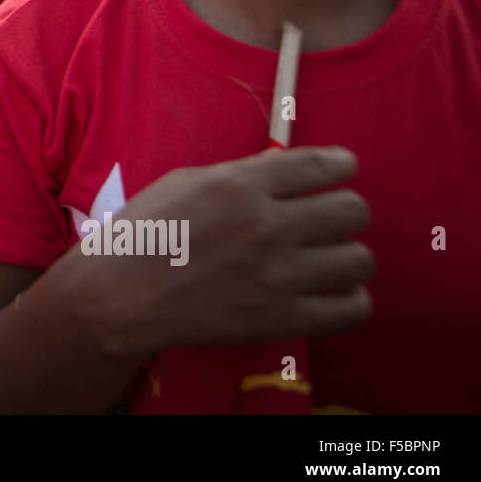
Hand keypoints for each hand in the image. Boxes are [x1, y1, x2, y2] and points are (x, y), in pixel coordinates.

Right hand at [76, 146, 372, 357]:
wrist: (121, 295)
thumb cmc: (146, 233)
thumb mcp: (184, 182)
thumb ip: (240, 173)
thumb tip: (283, 168)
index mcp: (239, 186)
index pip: (321, 165)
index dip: (343, 164)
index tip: (344, 169)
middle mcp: (266, 226)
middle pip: (353, 209)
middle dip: (347, 211)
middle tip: (329, 221)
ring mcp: (277, 275)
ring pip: (360, 259)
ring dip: (349, 257)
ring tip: (330, 260)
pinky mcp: (281, 318)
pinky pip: (351, 308)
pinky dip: (350, 300)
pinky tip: (332, 293)